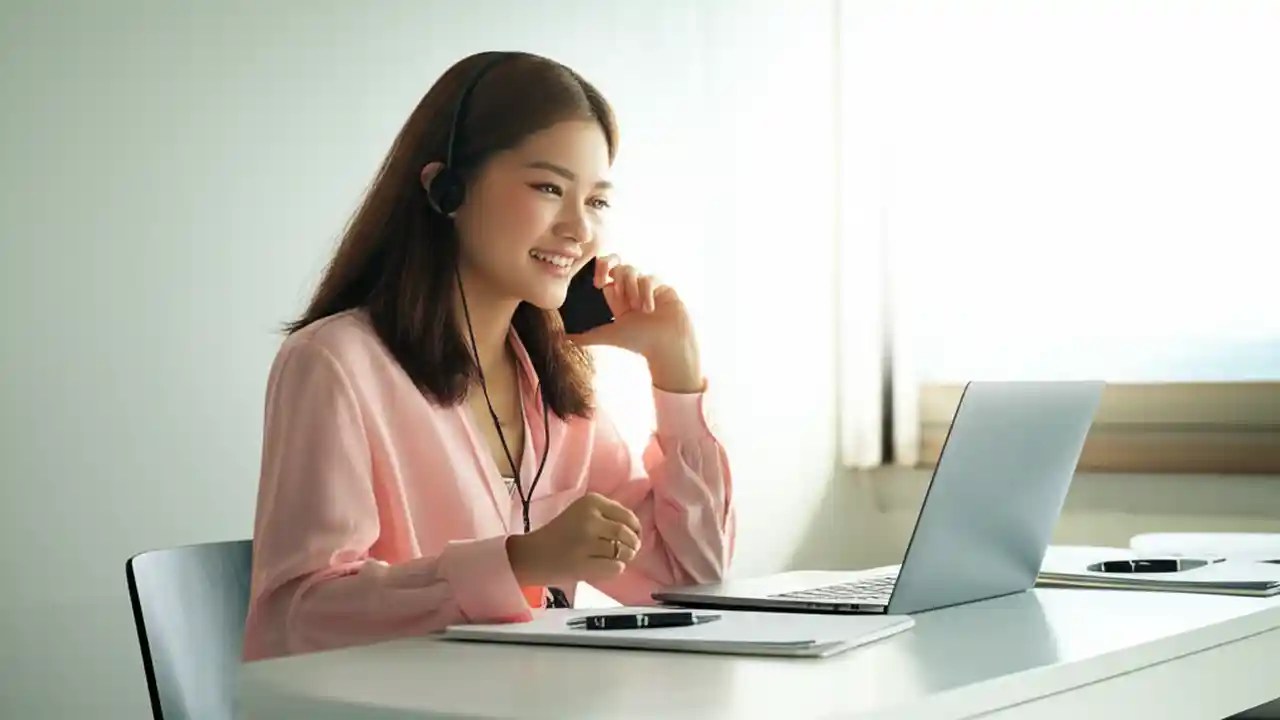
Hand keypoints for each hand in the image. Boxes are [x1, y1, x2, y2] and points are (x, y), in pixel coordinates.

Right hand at [506, 492, 642, 586]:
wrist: (531, 555)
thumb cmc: (559, 534)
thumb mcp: (581, 513)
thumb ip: (605, 516)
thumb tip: (635, 530)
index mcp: (590, 502)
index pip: (626, 515)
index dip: (635, 528)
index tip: (634, 535)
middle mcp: (590, 519)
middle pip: (626, 533)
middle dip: (633, 545)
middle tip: (630, 551)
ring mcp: (586, 542)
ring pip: (623, 551)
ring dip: (626, 558)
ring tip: (620, 560)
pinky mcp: (583, 563)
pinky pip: (614, 567)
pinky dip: (616, 569)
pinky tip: (607, 567)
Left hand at [568, 255, 704, 392]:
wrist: (666, 348)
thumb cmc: (640, 342)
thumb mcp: (609, 335)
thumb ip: (588, 336)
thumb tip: (563, 339)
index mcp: (618, 297)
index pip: (606, 272)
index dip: (600, 271)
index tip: (598, 284)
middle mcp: (633, 289)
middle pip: (618, 263)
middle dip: (611, 267)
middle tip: (607, 281)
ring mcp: (649, 286)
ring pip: (632, 269)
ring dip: (630, 287)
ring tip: (636, 308)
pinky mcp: (663, 288)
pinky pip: (650, 278)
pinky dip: (646, 292)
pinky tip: (649, 308)